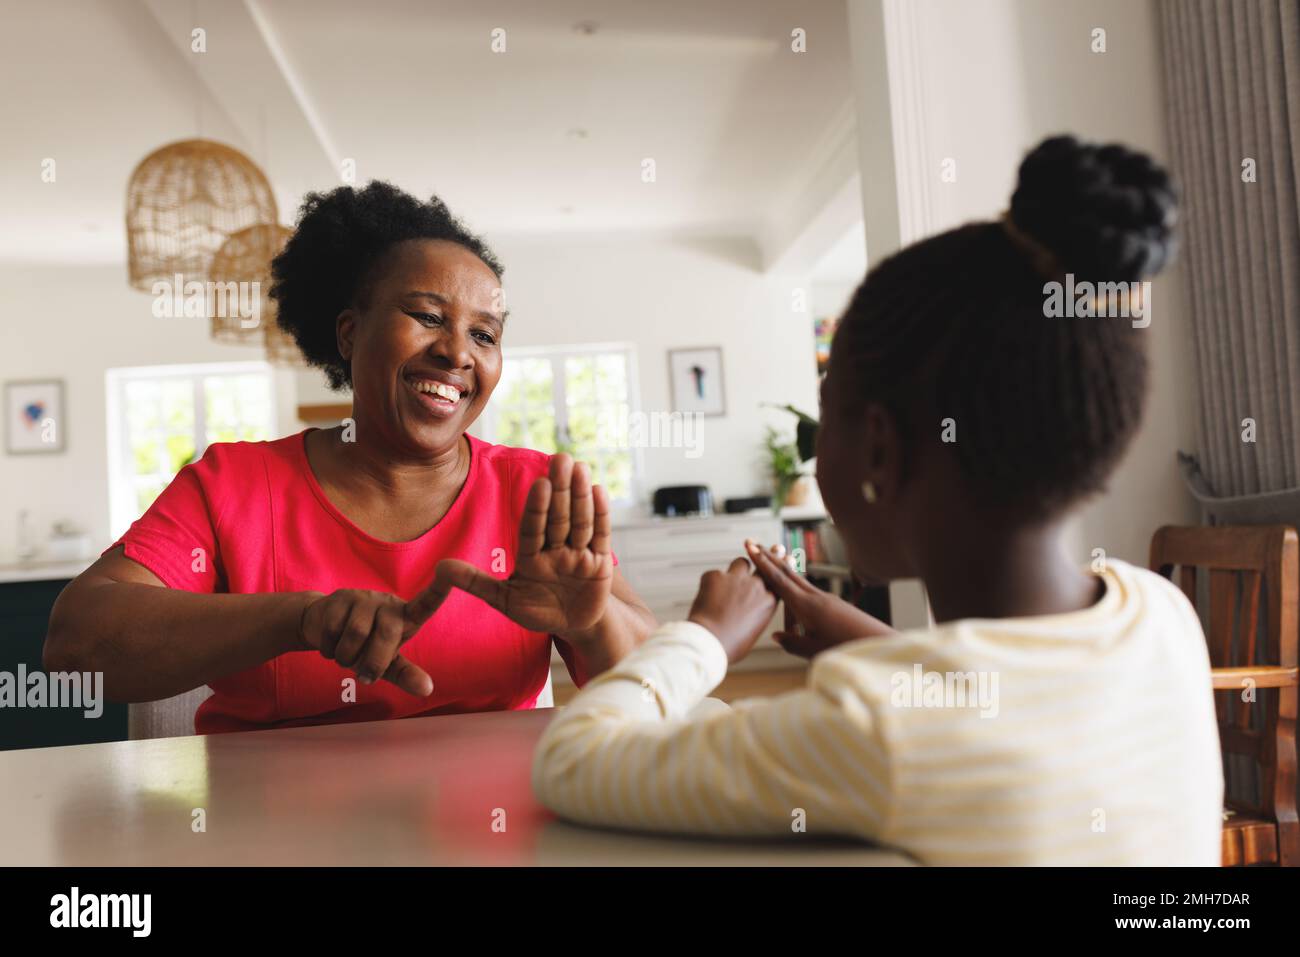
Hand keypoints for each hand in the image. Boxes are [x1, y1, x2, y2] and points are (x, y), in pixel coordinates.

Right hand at [298, 588, 436, 696]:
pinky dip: (329, 649)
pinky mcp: (341, 598)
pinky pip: (333, 630)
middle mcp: (389, 603)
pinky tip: (331, 646)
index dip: (440, 588)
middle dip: (373, 662)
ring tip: (347, 656)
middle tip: (364, 674)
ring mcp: (365, 598)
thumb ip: (407, 675)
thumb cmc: (365, 646)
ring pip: (356, 634)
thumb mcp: (388, 663)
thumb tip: (427, 689)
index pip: (427, 603)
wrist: (323, 626)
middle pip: (386, 633)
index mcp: (406, 616)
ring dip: (347, 657)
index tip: (449, 570)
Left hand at [419, 454, 614, 638]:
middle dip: (560, 489)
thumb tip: (440, 568)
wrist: (571, 626)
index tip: (539, 483)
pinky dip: (600, 514)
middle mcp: (555, 550)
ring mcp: (578, 554)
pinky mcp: (600, 563)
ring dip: (580, 495)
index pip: (532, 528)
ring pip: (579, 521)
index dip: (537, 507)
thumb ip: (475, 582)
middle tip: (560, 458)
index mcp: (531, 556)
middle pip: (557, 517)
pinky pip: (600, 536)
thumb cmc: (537, 611)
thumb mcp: (504, 600)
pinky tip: (599, 490)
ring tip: (580, 467)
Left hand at [687, 557, 777, 663]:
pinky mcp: (714, 575)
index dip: (781, 568)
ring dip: (737, 570)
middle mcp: (756, 586)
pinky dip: (711, 584)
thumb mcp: (753, 630)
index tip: (787, 558)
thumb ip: (756, 613)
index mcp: (768, 602)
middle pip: (766, 563)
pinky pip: (714, 574)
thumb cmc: (731, 644)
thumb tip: (749, 610)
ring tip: (728, 582)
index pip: (778, 579)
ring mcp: (735, 579)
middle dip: (768, 554)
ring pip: (741, 563)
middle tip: (773, 547)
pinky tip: (706, 598)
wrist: (709, 642)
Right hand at [745, 539, 894, 657]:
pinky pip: (808, 589)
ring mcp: (827, 599)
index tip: (750, 547)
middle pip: (788, 572)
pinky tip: (794, 586)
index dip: (762, 564)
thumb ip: (793, 643)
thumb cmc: (848, 649)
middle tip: (753, 543)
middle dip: (769, 558)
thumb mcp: (814, 651)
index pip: (779, 580)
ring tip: (770, 558)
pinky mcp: (835, 604)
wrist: (879, 645)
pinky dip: (795, 582)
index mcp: (807, 607)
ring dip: (782, 568)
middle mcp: (816, 598)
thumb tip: (776, 637)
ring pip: (799, 580)